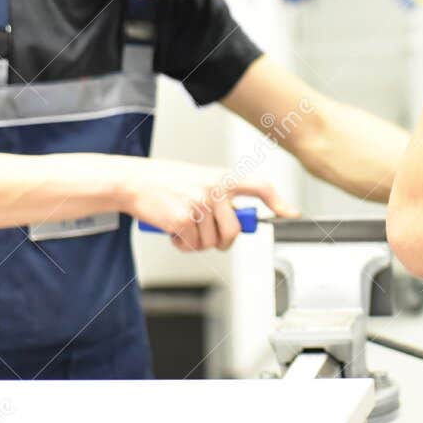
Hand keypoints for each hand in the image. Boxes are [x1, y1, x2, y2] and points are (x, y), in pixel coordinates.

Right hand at [114, 157, 296, 251]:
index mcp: (222, 177)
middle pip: (233, 231)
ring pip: (210, 242)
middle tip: (207, 237)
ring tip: (183, 227)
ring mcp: (199, 204)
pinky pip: (191, 245)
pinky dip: (182, 245)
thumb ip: (220, 195)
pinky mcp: (182, 219)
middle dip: (222, 241)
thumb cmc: (165, 181)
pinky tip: (172, 232)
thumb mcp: (200, 179)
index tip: (289, 212)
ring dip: (196, 242)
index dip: (278, 201)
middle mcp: (215, 190)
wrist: (133, 181)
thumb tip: (237, 219)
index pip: (259, 186)